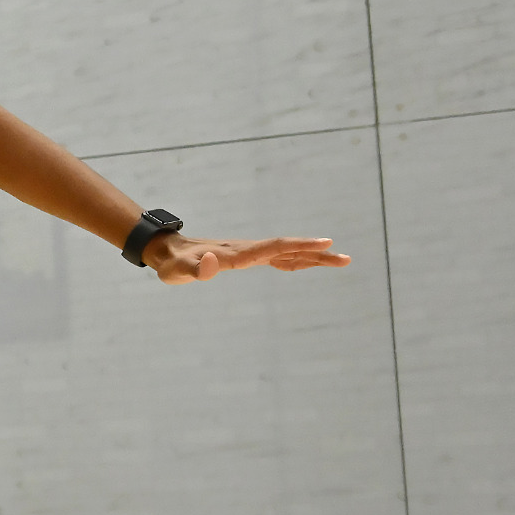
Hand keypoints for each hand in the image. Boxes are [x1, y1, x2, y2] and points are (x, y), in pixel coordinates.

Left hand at [145, 232, 349, 284]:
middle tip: (346, 259)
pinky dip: (296, 260)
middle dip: (318, 254)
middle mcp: (247, 250)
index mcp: (238, 254)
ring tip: (340, 260)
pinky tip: (308, 263)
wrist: (168, 252)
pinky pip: (277, 258)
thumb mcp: (178, 271)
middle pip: (288, 249)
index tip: (325, 243)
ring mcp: (248, 253)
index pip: (274, 247)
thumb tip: (211, 263)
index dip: (300, 245)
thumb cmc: (173, 264)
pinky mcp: (246, 258)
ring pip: (287, 253)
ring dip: (312, 256)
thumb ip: (195, 269)